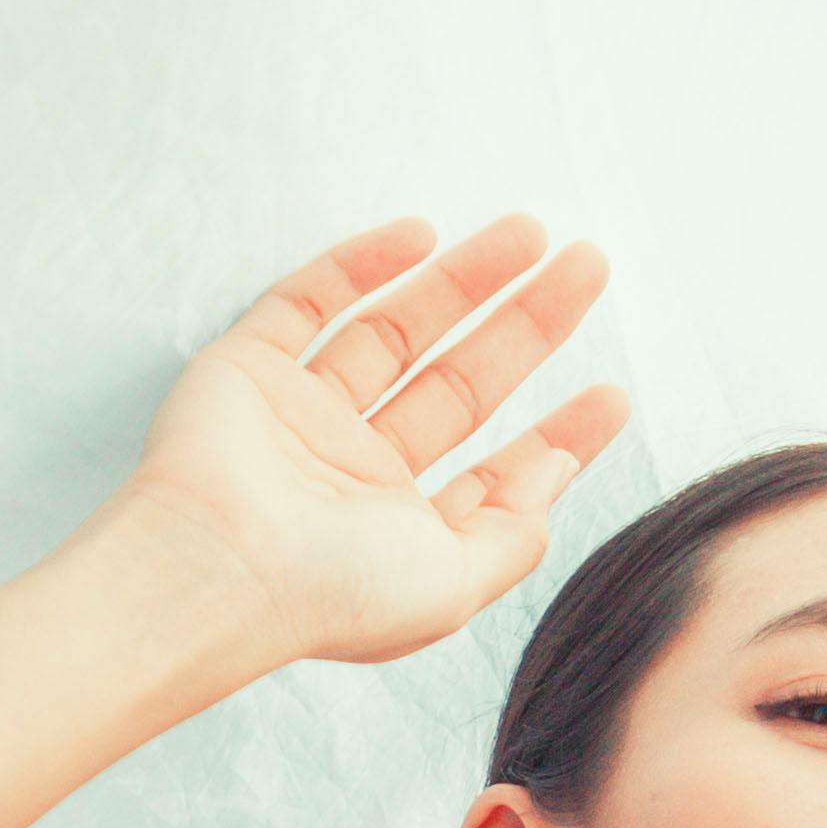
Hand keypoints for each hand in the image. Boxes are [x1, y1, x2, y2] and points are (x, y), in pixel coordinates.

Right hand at [125, 210, 630, 667]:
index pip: (494, 471)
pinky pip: (309, 302)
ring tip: (531, 234)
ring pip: (396, 330)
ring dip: (465, 279)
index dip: (559, 435)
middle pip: (460, 382)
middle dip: (527, 324)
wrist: (214, 569)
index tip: (612, 394)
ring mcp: (300, 416)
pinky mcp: (247, 368)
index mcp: (401, 531)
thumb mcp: (454, 587)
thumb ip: (513, 534)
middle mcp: (354, 473)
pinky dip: (362, 264)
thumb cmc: (330, 593)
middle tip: (590, 265)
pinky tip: (423, 236)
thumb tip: (556, 470)